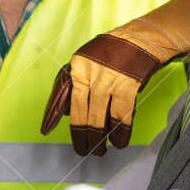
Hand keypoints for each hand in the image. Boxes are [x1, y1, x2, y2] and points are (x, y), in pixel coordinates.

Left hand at [41, 0, 189, 155]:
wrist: (143, 38)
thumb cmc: (115, 51)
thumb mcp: (88, 60)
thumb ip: (75, 82)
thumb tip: (65, 111)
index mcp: (77, 66)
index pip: (60, 96)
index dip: (52, 116)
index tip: (45, 130)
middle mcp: (90, 73)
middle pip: (80, 113)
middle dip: (82, 136)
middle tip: (84, 149)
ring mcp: (109, 80)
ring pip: (99, 118)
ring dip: (99, 139)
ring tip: (100, 150)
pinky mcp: (128, 85)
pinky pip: (121, 116)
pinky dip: (120, 133)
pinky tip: (119, 142)